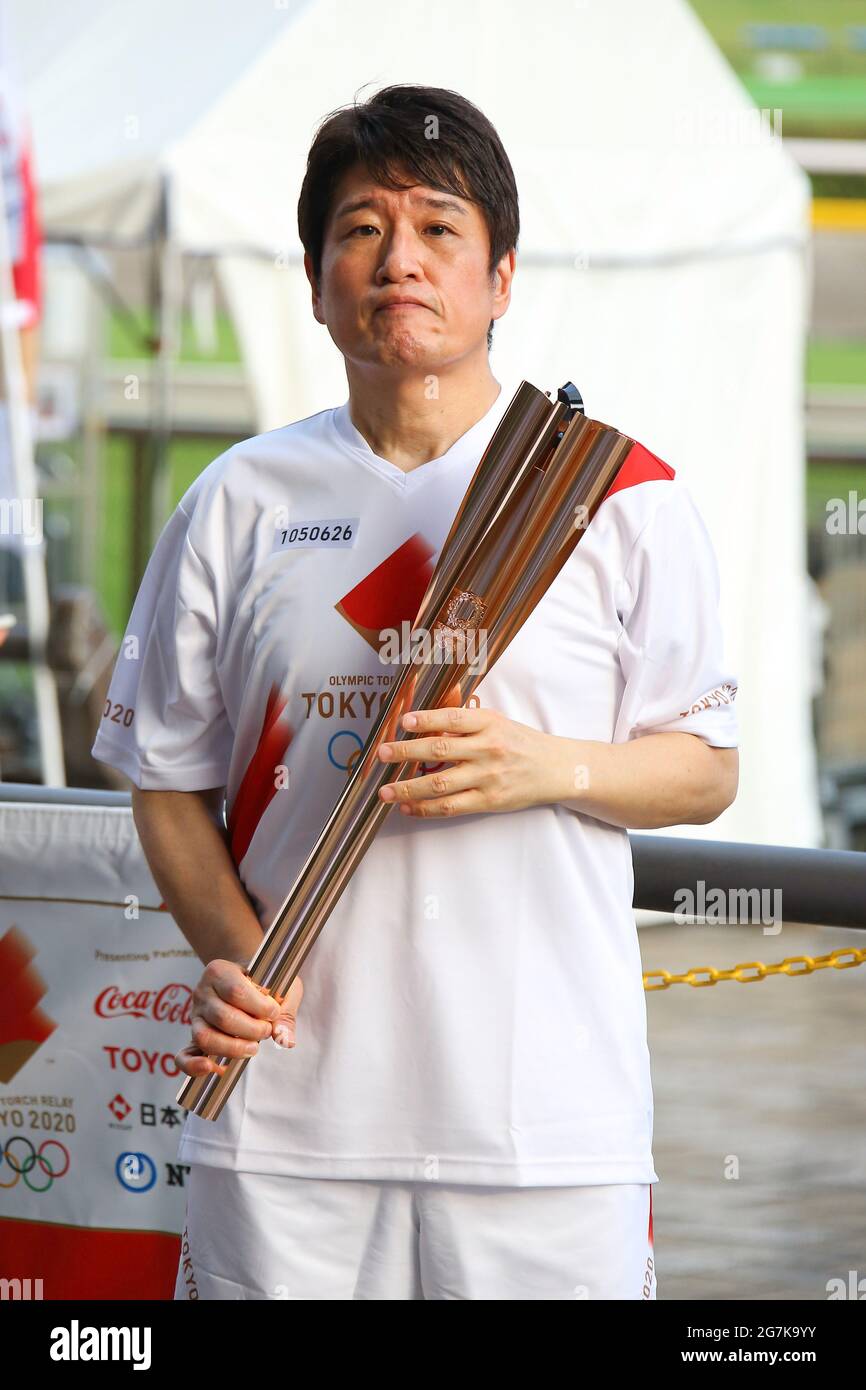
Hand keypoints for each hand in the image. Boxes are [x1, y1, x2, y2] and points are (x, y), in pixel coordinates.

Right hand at [175, 959, 303, 1076]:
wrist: (246, 977)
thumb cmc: (265, 982)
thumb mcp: (281, 987)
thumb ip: (285, 1012)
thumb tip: (285, 1040)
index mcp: (220, 971)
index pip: (236, 992)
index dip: (259, 1007)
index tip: (275, 1011)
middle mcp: (202, 992)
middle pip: (222, 1017)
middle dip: (251, 1030)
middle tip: (266, 1030)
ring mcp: (196, 1015)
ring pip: (205, 1037)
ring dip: (233, 1048)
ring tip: (253, 1048)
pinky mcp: (195, 1035)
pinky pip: (184, 1055)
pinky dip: (194, 1066)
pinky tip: (213, 1070)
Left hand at [375, 693, 556, 817]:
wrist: (555, 769)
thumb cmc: (520, 742)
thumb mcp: (497, 721)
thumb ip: (464, 720)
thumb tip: (430, 714)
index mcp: (489, 723)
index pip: (453, 718)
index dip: (427, 719)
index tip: (403, 721)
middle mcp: (488, 749)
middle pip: (440, 750)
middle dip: (405, 752)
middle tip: (382, 754)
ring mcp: (488, 777)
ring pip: (440, 784)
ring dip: (408, 788)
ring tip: (385, 791)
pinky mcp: (488, 801)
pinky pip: (451, 807)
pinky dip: (425, 808)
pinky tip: (407, 807)